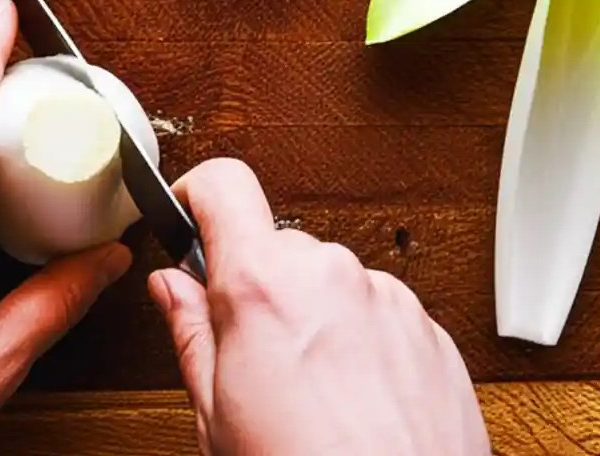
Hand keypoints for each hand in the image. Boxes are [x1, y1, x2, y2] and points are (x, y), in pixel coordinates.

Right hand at [148, 159, 488, 455]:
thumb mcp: (217, 415)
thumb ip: (191, 333)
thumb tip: (171, 288)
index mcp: (265, 287)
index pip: (223, 185)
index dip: (196, 195)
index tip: (188, 218)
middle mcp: (331, 276)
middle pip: (275, 244)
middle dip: (255, 285)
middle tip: (246, 353)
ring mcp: (387, 299)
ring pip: (328, 280)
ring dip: (310, 315)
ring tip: (306, 391)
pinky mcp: (428, 329)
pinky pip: (375, 311)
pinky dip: (356, 340)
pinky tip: (348, 399)